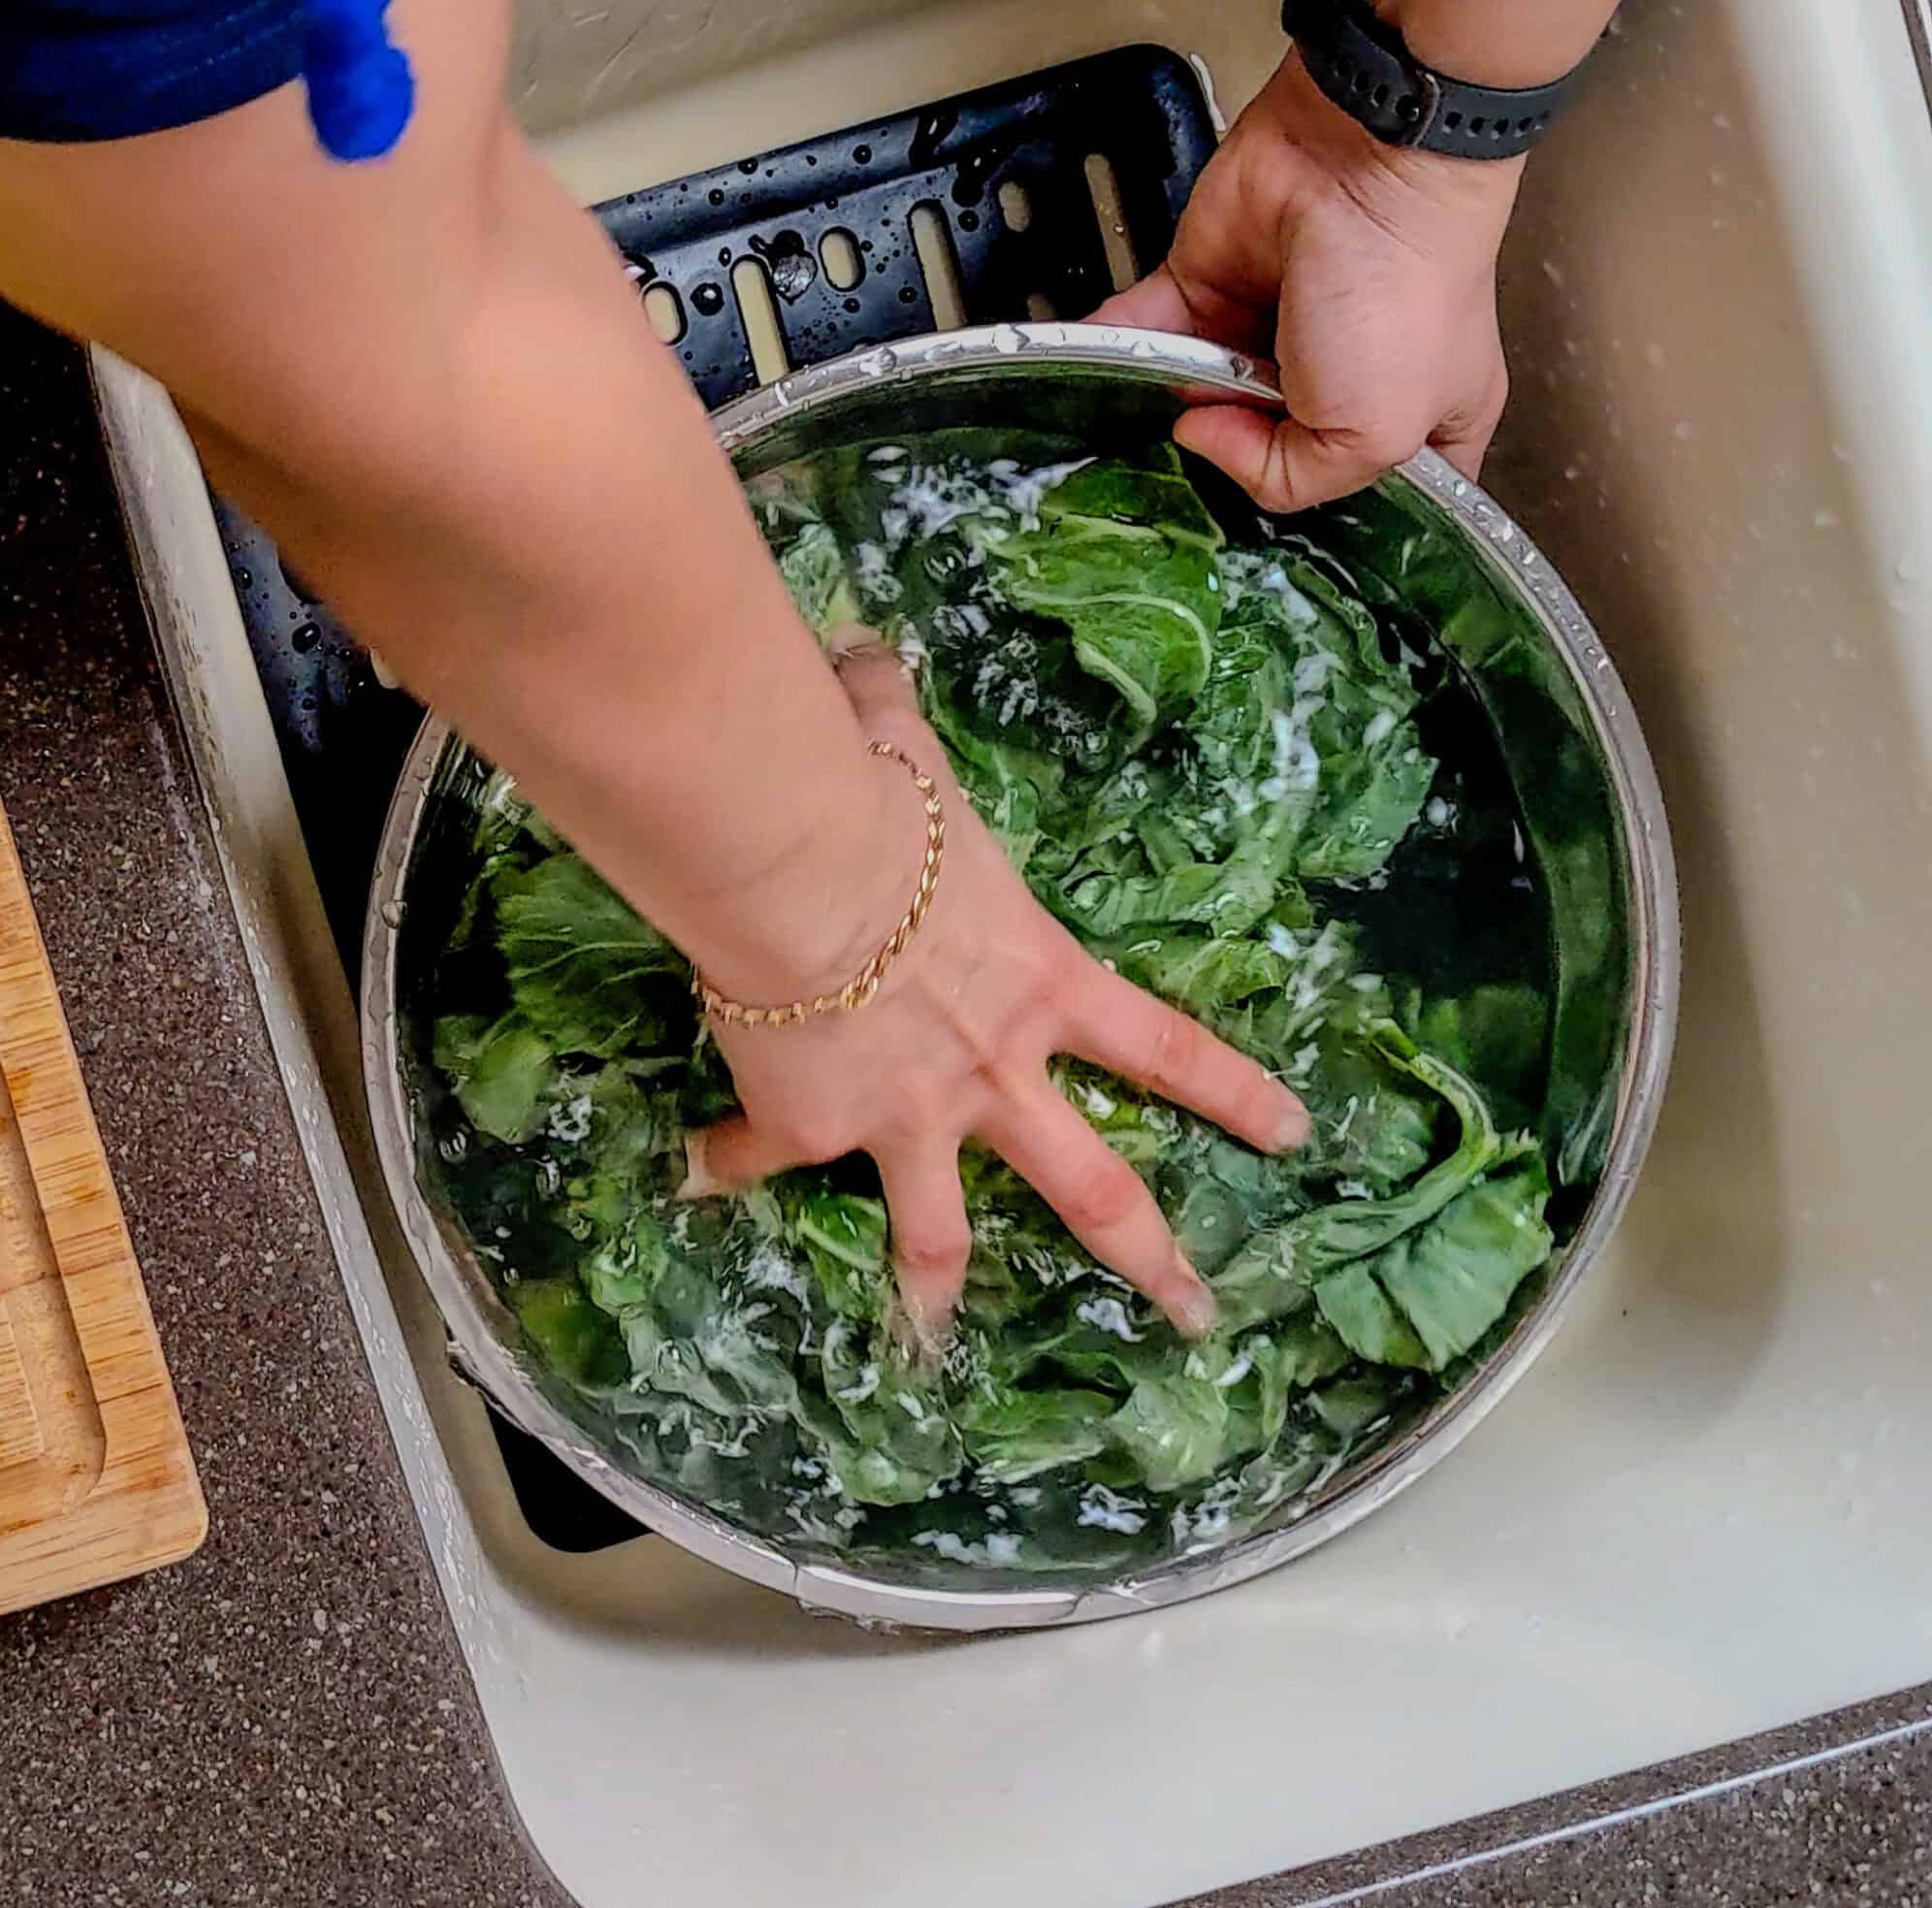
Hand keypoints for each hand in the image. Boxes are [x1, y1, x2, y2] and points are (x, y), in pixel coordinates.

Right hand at [680, 636, 1311, 1349]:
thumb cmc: (880, 798)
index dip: (1234, 1095)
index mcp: (1043, 981)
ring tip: (938, 1346)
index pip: (1166, 1047)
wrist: (803, 870)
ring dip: (940, 1292)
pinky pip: (762, 1160)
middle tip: (1192, 1316)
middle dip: (1147, 1258)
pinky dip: (730, 1171)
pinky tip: (701, 1180)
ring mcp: (906, 1115)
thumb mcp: (906, 744)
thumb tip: (862, 649)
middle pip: (1093, 1187)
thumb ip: (895, 707)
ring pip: (941, 1233)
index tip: (1293, 1137)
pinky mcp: (812, 1130)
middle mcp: (991, 1070)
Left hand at [1094, 51, 1520, 510]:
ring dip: (1160, 417)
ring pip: (1199, 401)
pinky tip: (1076, 387)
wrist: (1360, 159)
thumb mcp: (1372, 437)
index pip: (1372, 504)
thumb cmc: (1397, 296)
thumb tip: (1201, 437)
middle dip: (1225, 480)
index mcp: (1414, 428)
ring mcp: (1268, 336)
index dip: (1332, 535)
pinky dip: (1113, 355)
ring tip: (1122, 448)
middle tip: (1184, 509)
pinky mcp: (1207, 288)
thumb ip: (1288, 479)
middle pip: (1269, 460)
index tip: (1279, 557)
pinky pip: (1148, 335)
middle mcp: (1340, 386)